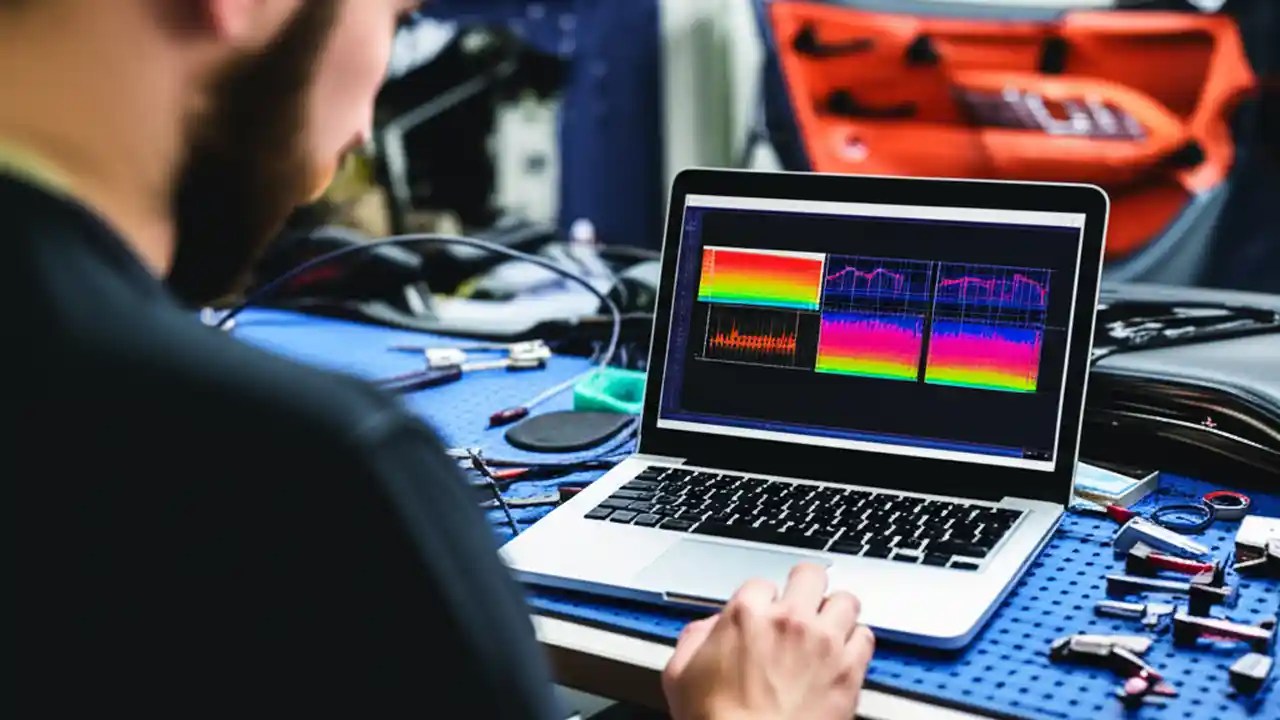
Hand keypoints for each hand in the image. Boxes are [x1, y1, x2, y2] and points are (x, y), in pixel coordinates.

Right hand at [662, 563, 873, 719]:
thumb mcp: (679, 675)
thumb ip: (695, 637)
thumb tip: (710, 627)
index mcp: (747, 615)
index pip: (760, 583)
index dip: (760, 600)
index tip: (761, 614)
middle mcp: (790, 621)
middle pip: (810, 575)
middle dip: (805, 586)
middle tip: (801, 602)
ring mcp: (824, 643)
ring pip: (845, 600)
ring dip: (835, 611)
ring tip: (827, 625)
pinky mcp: (849, 670)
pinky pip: (865, 637)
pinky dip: (856, 641)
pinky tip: (843, 652)